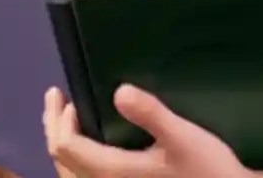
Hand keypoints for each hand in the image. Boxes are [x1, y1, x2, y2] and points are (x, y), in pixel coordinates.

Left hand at [43, 86, 251, 177]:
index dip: (58, 120)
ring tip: (66, 119)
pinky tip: (92, 145)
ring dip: (64, 145)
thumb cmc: (208, 171)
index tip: (62, 95)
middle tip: (54, 100)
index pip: (66, 146)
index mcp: (112, 172)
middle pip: (62, 161)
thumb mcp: (183, 138)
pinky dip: (78, 160)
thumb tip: (119, 91)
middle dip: (54, 128)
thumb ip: (151, 114)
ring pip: (72, 174)